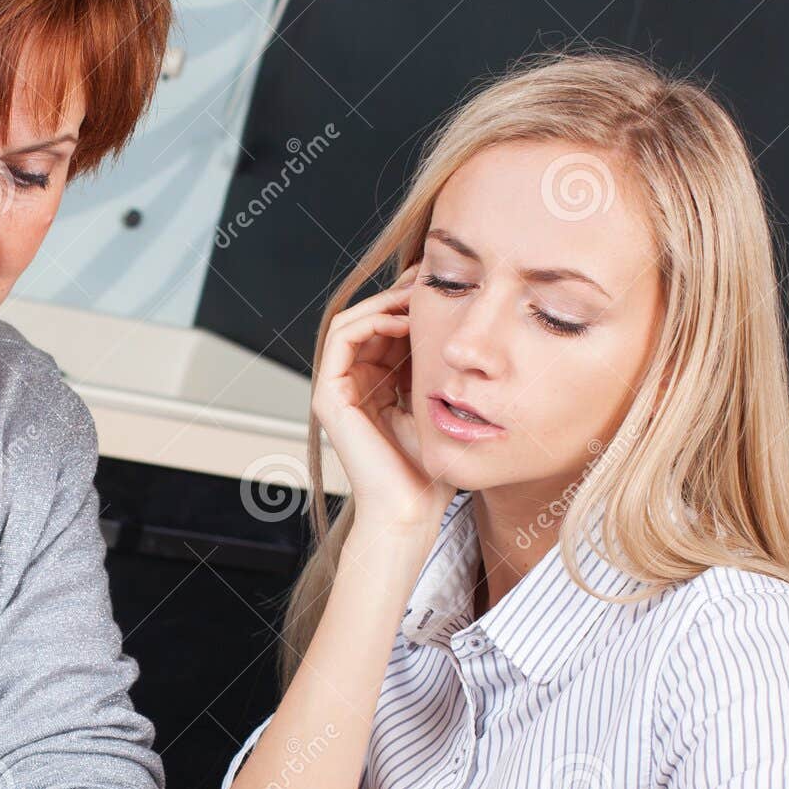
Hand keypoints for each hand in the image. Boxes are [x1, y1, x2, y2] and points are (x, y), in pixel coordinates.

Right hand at [312, 265, 453, 532]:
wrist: (410, 510)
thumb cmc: (428, 470)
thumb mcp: (439, 403)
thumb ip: (437, 368)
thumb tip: (460, 326)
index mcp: (377, 387)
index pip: (388, 330)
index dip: (412, 303)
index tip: (446, 286)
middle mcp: (353, 385)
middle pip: (369, 320)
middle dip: (400, 295)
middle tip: (432, 278)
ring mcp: (338, 390)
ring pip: (351, 321)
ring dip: (384, 302)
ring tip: (417, 297)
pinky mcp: (329, 397)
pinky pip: (341, 339)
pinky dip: (369, 320)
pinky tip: (402, 319)